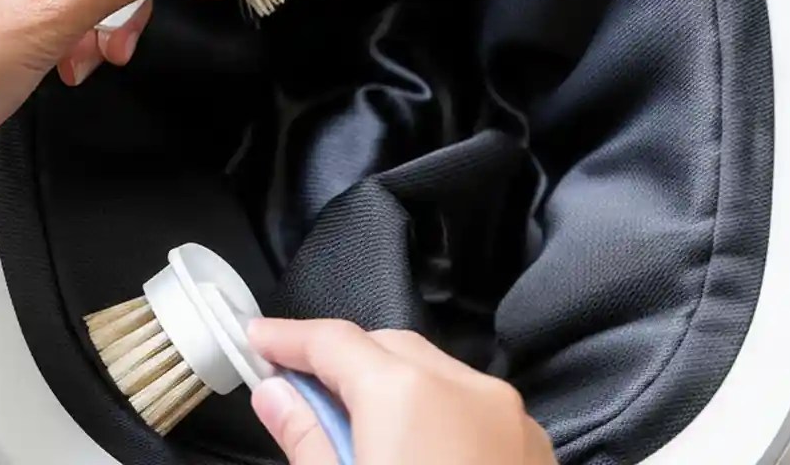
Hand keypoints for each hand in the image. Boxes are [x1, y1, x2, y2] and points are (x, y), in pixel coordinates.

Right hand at [247, 318, 557, 464]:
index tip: (258, 342)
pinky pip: (471, 405)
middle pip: (385, 347)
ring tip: (349, 429)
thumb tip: (278, 397)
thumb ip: (307, 438)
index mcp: (407, 395)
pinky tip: (409, 451)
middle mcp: (465, 390)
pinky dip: (433, 410)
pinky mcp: (531, 447)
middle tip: (291, 386)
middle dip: (338, 361)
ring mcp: (508, 417)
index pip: (332, 341)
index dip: (287, 338)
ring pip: (433, 372)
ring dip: (387, 385)